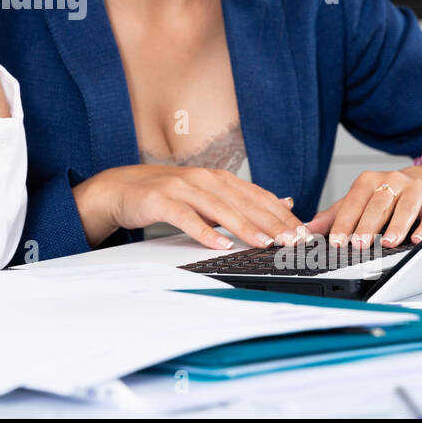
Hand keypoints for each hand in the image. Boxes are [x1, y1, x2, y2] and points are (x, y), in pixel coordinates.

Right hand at [71, 165, 307, 250]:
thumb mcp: (206, 194)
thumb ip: (241, 199)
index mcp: (218, 178)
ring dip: (244, 226)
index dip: (281, 213)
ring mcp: (182, 187)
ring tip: (264, 242)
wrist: (119, 189)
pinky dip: (203, 231)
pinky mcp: (161, 199)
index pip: (257, 196)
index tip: (302, 231)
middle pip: (243, 201)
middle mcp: (203, 178)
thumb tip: (283, 201)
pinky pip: (185, 217)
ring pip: (219, 208)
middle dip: (271, 221)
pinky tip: (218, 244)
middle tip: (293, 239)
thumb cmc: (164, 194)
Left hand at [306, 165, 421, 249]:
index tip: (337, 241)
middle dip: (367, 226)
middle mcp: (392, 181)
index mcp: (368, 181)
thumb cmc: (385, 198)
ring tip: (388, 243)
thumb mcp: (357, 202)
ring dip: (396, 226)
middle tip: (359, 244)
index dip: (344, 223)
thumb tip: (306, 231)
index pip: (353, 202)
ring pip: (405, 208)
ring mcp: (416, 190)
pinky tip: (418, 239)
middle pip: (378, 204)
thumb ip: (333, 217)